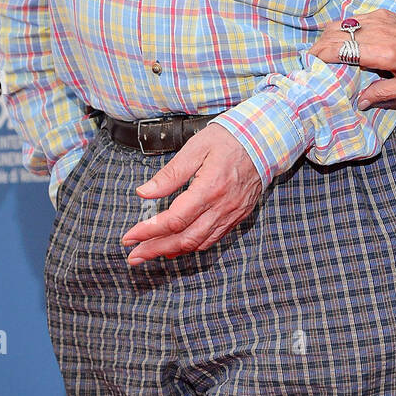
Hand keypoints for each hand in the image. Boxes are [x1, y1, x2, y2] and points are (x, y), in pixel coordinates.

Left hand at [120, 124, 262, 264]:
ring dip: (172, 251)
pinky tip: (177, 246)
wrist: (265, 140)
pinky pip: (213, 239)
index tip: (130, 237)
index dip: (148, 231)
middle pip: (184, 239)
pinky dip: (192, 246)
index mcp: (209, 188)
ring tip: (150, 253)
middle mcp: (222, 206)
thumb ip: (170, 174)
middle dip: (155, 249)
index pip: (174, 220)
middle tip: (133, 256)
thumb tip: (144, 193)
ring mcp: (232, 214)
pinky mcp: (237, 216)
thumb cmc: (229, 139)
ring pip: (199, 243)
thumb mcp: (195, 149)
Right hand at [310, 9, 395, 108]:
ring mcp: (379, 18)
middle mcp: (377, 31)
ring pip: (341, 22)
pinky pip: (354, 17)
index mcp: (381, 52)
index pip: (338, 48)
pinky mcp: (383, 13)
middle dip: (318, 47)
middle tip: (311, 62)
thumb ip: (382, 94)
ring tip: (322, 52)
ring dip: (327, 36)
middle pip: (334, 34)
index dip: (318, 55)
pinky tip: (339, 39)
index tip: (309, 65)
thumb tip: (358, 102)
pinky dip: (342, 27)